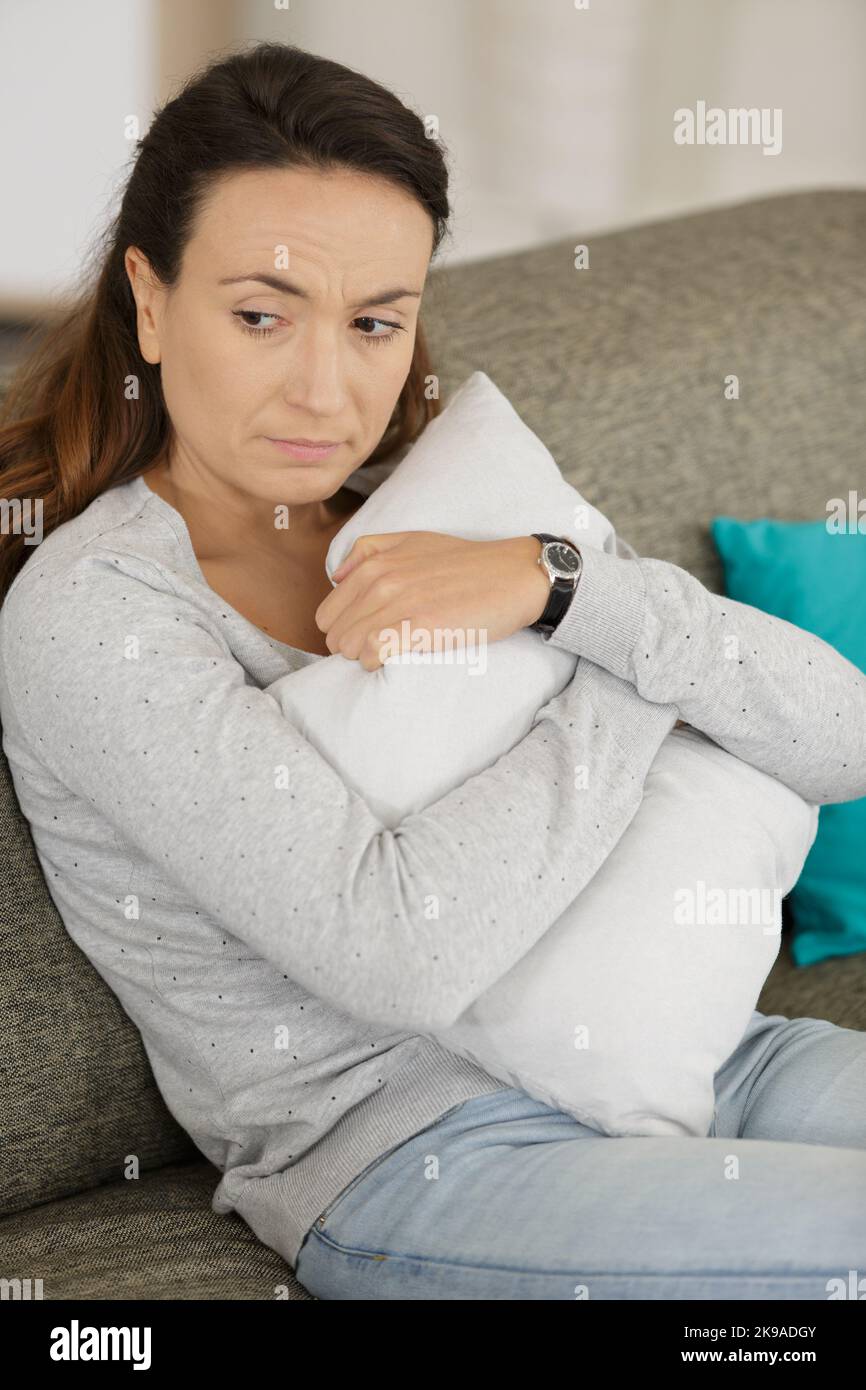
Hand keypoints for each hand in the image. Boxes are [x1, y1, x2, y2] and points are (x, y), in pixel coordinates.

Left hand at [315, 531, 550, 670]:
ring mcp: (401, 604)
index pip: (327, 612)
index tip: (362, 635)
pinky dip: (376, 661)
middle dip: (349, 645)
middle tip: (375, 648)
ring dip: (362, 657)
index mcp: (375, 564)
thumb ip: (369, 550)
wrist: (511, 576)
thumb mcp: (413, 540)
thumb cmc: (465, 562)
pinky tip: (391, 659)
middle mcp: (382, 581)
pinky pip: (375, 653)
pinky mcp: (422, 627)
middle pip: (335, 633)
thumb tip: (336, 577)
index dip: (342, 629)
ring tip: (386, 654)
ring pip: (350, 646)